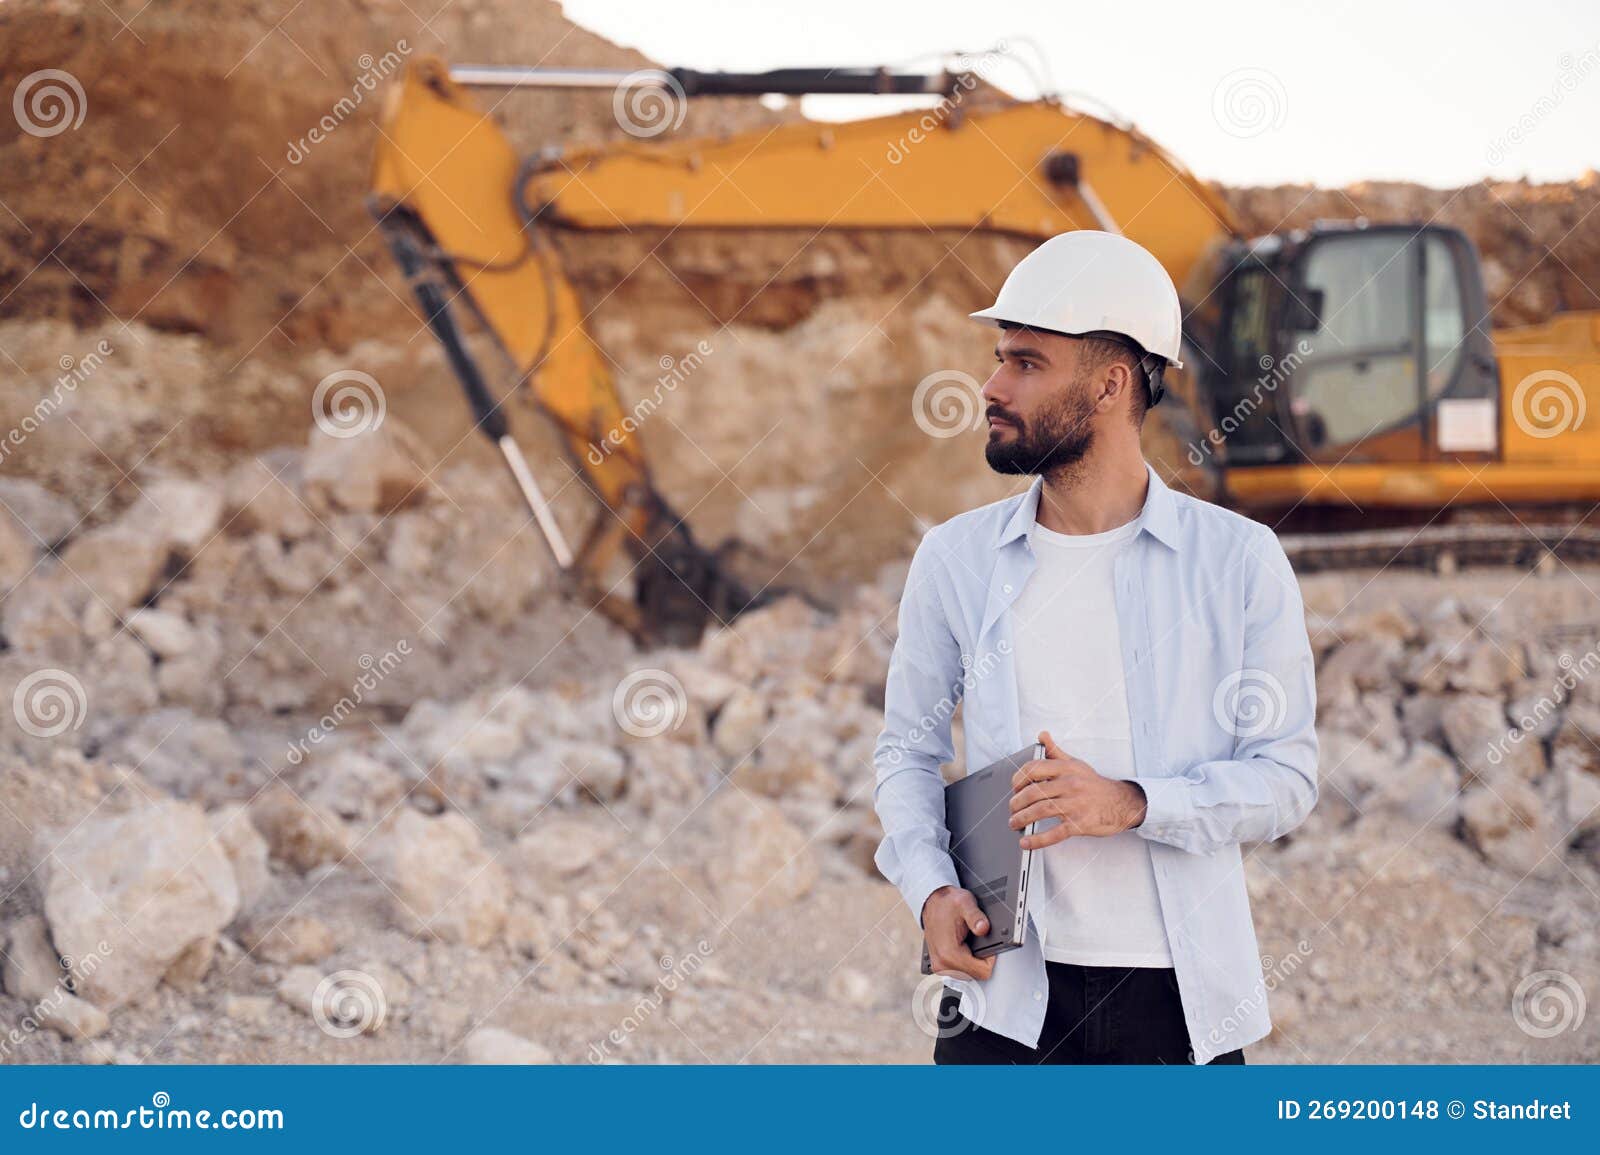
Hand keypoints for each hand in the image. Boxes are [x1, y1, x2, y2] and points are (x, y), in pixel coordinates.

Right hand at [920, 886, 995, 979]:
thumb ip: (976, 916)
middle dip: (981, 960)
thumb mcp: (965, 903)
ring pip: (969, 975)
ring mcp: (939, 966)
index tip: (985, 943)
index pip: (982, 972)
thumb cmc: (947, 903)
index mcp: (949, 953)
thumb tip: (983, 928)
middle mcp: (941, 963)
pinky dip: (965, 963)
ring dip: (973, 962)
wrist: (932, 902)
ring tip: (968, 943)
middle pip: (976, 975)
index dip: (990, 958)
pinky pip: (960, 972)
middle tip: (976, 940)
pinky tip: (963, 948)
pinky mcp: (939, 965)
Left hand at [1009, 731, 1146, 848]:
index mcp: (1066, 768)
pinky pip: (1055, 833)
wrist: (1121, 803)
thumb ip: (1055, 751)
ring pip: (1041, 811)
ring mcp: (1075, 804)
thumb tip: (1042, 735)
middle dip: (1016, 803)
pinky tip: (1026, 842)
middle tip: (1011, 809)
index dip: (1018, 779)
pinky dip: (1038, 839)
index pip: (1033, 768)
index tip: (1013, 788)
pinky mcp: (1080, 823)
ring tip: (1014, 823)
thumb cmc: (1094, 784)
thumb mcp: (1076, 764)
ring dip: (1022, 819)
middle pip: (1033, 792)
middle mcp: (1070, 784)